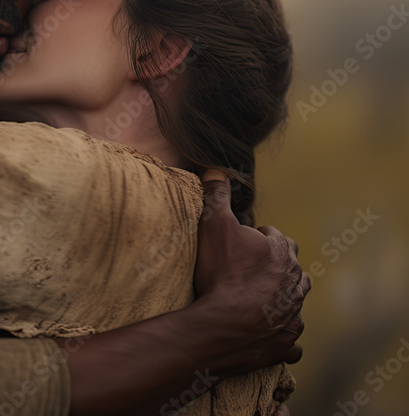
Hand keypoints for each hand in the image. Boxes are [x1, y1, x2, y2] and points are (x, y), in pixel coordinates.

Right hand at [193, 170, 308, 374]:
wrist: (225, 324)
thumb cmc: (222, 273)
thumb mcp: (214, 224)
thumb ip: (216, 195)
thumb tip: (216, 169)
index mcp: (282, 252)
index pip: (277, 237)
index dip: (259, 237)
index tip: (243, 241)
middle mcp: (295, 282)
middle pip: (293, 268)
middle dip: (277, 266)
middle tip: (252, 268)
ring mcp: (292, 313)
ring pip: (295, 301)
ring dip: (283, 298)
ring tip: (261, 298)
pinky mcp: (286, 341)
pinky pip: (291, 340)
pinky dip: (282, 336)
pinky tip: (269, 333)